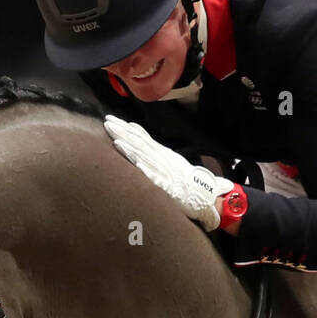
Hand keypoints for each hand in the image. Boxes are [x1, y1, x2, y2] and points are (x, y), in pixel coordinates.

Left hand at [104, 115, 230, 230]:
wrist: (208, 197)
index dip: (129, 129)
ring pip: (143, 154)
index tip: (115, 120)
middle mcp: (163, 159)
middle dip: (123, 131)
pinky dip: (139, 163)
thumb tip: (147, 147)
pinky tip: (130, 157)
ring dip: (127, 144)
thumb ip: (161, 158)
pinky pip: (150, 172)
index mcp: (165, 155)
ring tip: (113, 135)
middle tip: (108, 121)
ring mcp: (164, 170)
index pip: (144, 139)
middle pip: (140, 142)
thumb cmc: (191, 185)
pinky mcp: (165, 184)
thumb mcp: (175, 167)